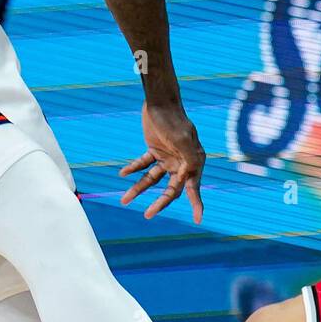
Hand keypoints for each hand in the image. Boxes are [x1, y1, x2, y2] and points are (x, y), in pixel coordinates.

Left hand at [120, 100, 204, 222]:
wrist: (160, 101)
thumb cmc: (173, 120)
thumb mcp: (182, 139)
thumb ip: (188, 158)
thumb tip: (189, 178)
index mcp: (193, 161)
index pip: (193, 187)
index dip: (196, 204)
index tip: (198, 219)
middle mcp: (182, 163)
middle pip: (170, 189)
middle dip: (159, 203)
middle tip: (148, 215)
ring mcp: (168, 158)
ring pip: (152, 180)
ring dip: (139, 189)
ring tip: (124, 199)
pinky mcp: (155, 151)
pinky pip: (143, 165)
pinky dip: (133, 169)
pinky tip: (122, 174)